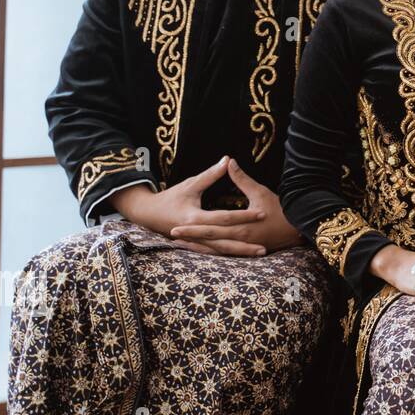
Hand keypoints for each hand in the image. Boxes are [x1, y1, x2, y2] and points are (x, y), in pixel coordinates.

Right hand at [111, 156, 265, 256]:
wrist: (149, 214)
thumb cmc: (171, 197)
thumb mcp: (191, 184)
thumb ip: (210, 175)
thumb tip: (227, 159)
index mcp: (195, 218)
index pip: (224, 218)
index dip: (244, 215)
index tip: (262, 213)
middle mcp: (196, 233)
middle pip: (225, 241)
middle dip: (246, 243)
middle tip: (266, 245)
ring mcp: (196, 242)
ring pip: (222, 250)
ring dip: (241, 252)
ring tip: (261, 253)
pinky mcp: (197, 245)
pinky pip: (216, 252)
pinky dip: (230, 254)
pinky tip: (245, 255)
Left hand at [169, 157, 302, 253]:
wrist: (296, 230)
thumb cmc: (280, 210)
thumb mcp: (260, 192)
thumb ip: (242, 179)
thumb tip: (228, 161)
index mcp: (241, 226)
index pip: (211, 227)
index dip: (193, 227)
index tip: (175, 224)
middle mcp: (239, 239)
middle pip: (209, 240)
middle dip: (190, 237)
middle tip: (172, 233)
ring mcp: (242, 247)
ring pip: (215, 249)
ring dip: (197, 246)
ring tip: (180, 242)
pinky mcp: (245, 249)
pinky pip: (224, 252)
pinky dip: (210, 251)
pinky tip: (200, 248)